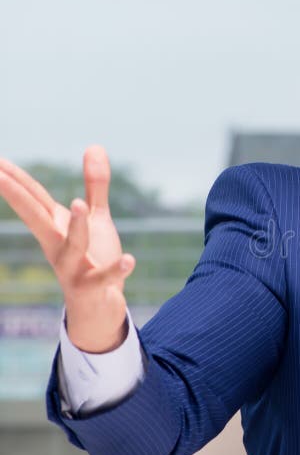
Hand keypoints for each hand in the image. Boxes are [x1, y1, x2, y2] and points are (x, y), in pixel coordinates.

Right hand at [0, 146, 135, 352]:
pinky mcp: (93, 287)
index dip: (14, 180)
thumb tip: (94, 146)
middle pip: (37, 219)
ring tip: (77, 204)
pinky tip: (130, 259)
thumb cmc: (93, 258)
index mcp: (56, 228)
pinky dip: (116, 270)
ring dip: (75, 227)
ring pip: (72, 247)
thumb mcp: (96, 219)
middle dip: (18, 197)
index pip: (33, 199)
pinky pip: (105, 278)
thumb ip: (95, 185)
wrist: (98, 308)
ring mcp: (74, 268)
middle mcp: (59, 246)